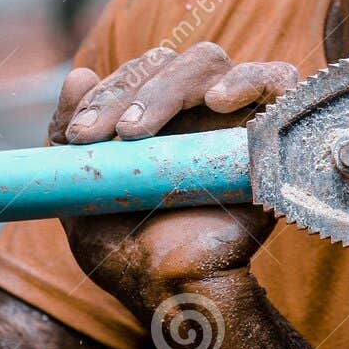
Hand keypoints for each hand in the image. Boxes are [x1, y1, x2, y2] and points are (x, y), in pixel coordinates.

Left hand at [52, 44, 297, 317]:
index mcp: (159, 114)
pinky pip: (278, 80)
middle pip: (172, 59)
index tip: (81, 137)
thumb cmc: (129, 247)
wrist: (173, 289)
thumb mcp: (82, 187)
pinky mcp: (273, 131)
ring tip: (139, 131)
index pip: (139, 72)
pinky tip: (218, 102)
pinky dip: (250, 80)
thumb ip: (69, 134)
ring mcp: (236, 116)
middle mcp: (198, 108)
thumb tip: (78, 75)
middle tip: (114, 136)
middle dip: (132, 89)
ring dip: (171, 85)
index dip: (108, 92)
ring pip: (212, 63)